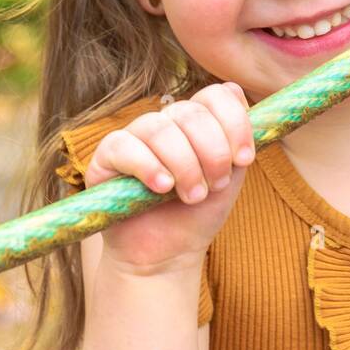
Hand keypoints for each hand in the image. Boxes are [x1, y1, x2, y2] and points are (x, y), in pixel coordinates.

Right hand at [83, 81, 255, 272]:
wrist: (167, 254)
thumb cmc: (197, 215)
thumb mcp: (229, 177)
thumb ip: (237, 141)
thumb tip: (238, 97)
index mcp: (197, 121)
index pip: (216, 95)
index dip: (234, 124)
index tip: (243, 159)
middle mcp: (166, 122)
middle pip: (191, 113)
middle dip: (212, 153)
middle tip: (215, 185)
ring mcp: (134, 136)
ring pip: (160, 129)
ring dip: (184, 165)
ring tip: (192, 196)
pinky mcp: (106, 157)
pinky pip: (125, 146)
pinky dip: (149, 167)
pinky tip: (162, 188)